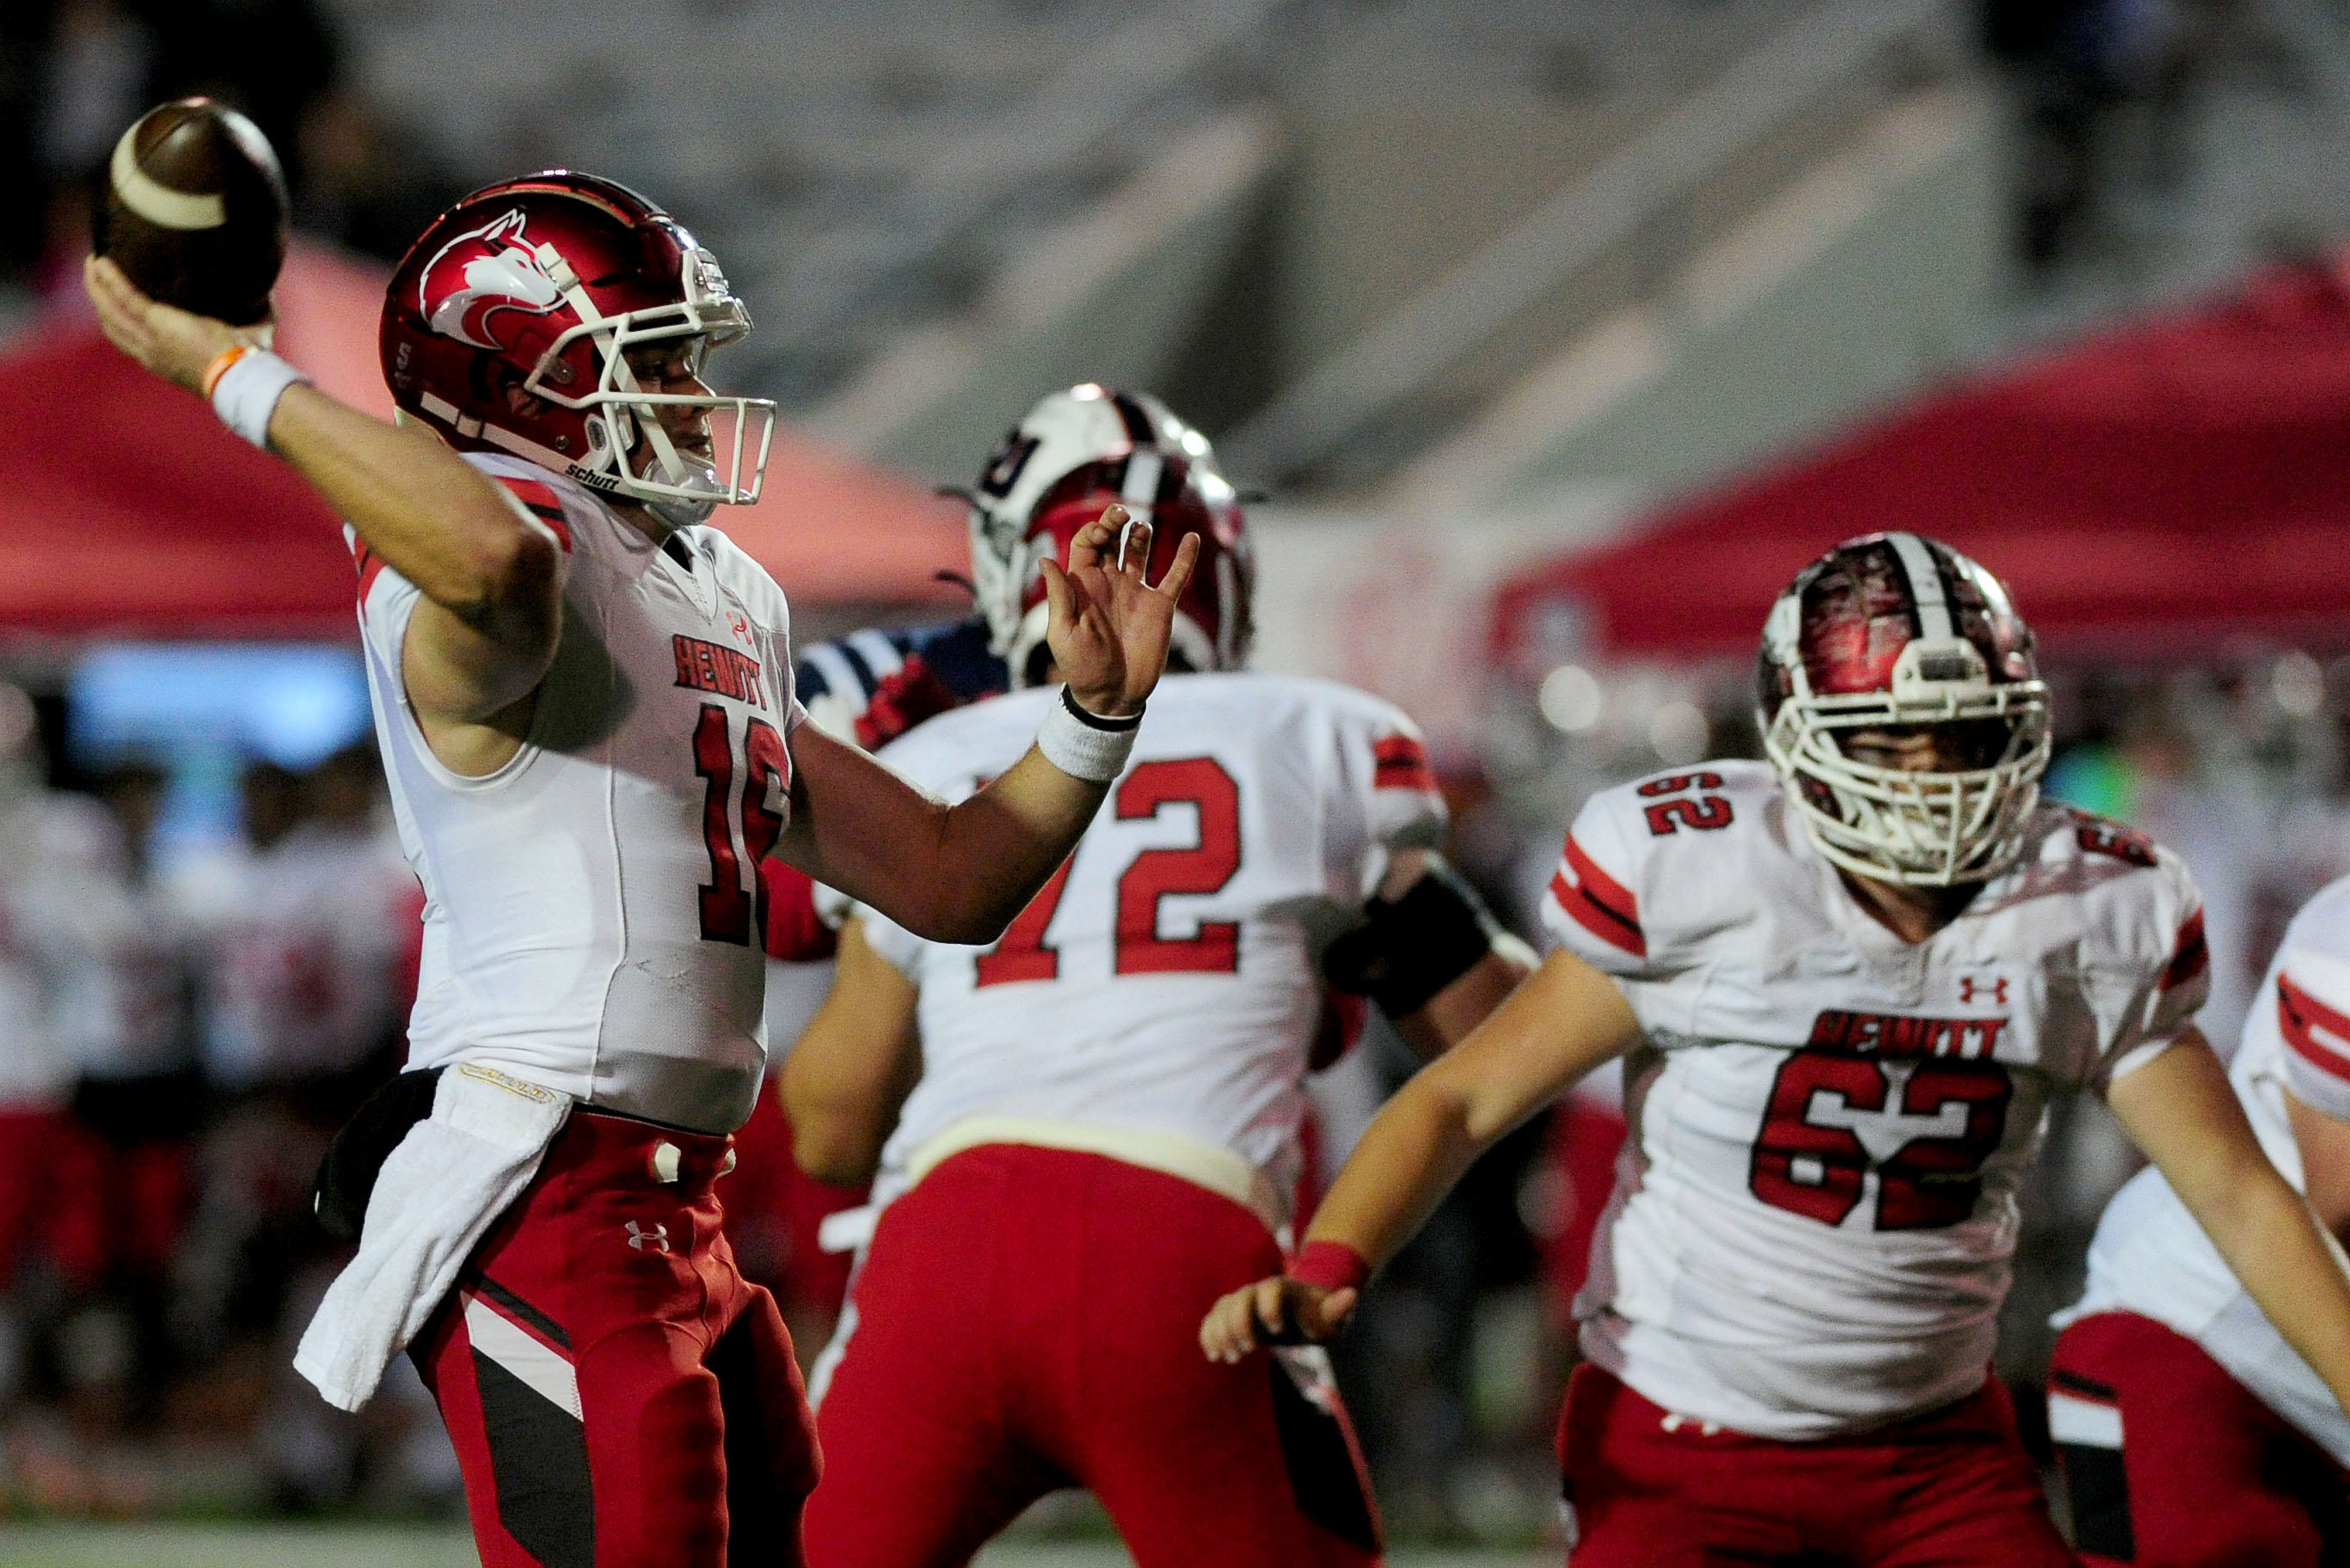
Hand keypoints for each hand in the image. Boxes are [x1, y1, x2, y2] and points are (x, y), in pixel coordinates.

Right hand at [85, 255, 267, 393]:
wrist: (242, 375)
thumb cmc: (249, 364)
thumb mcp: (244, 341)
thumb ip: (251, 321)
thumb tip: (267, 297)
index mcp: (166, 361)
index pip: (133, 341)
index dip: (120, 322)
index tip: (116, 304)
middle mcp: (151, 353)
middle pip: (113, 325)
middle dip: (100, 301)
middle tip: (95, 278)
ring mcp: (150, 339)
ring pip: (110, 310)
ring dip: (97, 286)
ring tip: (92, 264)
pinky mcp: (156, 322)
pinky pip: (124, 297)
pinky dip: (110, 279)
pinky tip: (102, 261)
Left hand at [1040, 503, 1199, 718]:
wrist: (1112, 695)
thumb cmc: (1081, 667)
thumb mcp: (1063, 631)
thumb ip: (1059, 595)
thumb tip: (1045, 560)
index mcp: (1084, 585)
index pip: (1086, 544)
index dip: (1093, 531)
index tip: (1101, 534)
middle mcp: (1110, 583)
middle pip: (1112, 541)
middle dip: (1115, 522)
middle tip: (1122, 513)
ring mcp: (1136, 592)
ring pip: (1140, 552)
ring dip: (1141, 535)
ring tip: (1141, 528)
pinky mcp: (1160, 606)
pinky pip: (1175, 577)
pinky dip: (1185, 558)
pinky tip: (1193, 538)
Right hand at [1199, 1275, 1358, 1362]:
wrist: (1302, 1310)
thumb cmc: (1319, 1314)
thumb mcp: (1332, 1316)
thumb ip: (1338, 1308)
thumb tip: (1351, 1295)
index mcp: (1285, 1288)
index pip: (1271, 1288)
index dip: (1270, 1307)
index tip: (1277, 1332)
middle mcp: (1259, 1291)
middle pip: (1240, 1298)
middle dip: (1239, 1324)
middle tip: (1247, 1351)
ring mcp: (1243, 1301)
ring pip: (1222, 1308)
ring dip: (1221, 1333)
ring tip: (1230, 1358)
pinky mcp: (1231, 1315)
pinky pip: (1212, 1319)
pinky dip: (1208, 1334)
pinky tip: (1214, 1355)